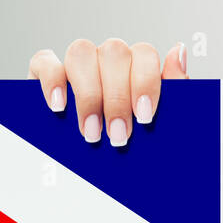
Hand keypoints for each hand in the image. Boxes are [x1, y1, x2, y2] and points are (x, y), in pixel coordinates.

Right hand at [27, 38, 188, 144]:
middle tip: (118, 136)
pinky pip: (44, 61)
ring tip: (92, 133)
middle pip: (114, 52)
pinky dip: (52, 81)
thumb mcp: (162, 123)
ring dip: (88, 94)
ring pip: (81, 52)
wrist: (106, 170)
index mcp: (138, 66)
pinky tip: (59, 107)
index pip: (144, 53)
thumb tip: (178, 51)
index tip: (144, 117)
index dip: (145, 81)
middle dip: (117, 97)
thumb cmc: (138, 144)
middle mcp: (108, 59)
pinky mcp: (45, 72)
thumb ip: (174, 89)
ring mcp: (78, 63)